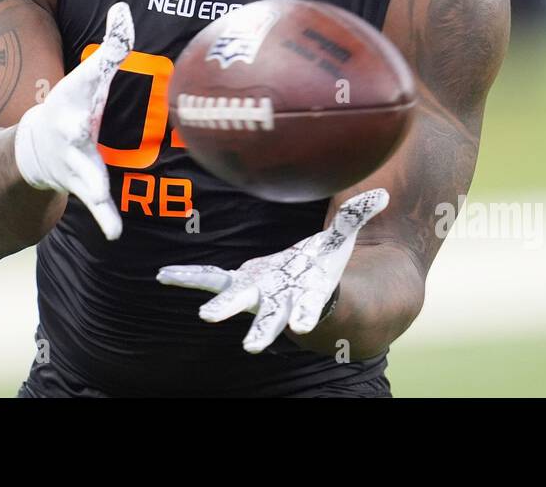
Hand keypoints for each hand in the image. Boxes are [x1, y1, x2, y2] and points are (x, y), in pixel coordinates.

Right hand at [14, 1, 132, 240]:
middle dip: (81, 134)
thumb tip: (123, 8)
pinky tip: (114, 232)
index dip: (101, 64)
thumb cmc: (71, 105)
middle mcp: (69, 134)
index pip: (90, 79)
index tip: (116, 47)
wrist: (37, 145)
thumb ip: (113, 45)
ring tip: (106, 213)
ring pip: (85, 179)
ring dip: (94, 193)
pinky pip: (94, 204)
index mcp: (73, 102)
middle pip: (77, 136)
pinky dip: (103, 217)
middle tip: (93, 140)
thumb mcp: (89, 76)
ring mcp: (73, 164)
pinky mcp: (83, 186)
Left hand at [156, 188, 389, 352]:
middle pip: (270, 319)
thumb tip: (380, 197)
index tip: (303, 327)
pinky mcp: (236, 282)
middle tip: (252, 348)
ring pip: (237, 304)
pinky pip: (210, 278)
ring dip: (221, 309)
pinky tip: (164, 275)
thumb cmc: (321, 263)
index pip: (310, 308)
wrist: (299, 282)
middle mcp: (279, 300)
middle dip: (262, 332)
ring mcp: (254, 293)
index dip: (307, 316)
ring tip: (205, 315)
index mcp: (308, 293)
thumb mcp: (340, 240)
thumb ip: (356, 218)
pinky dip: (189, 276)